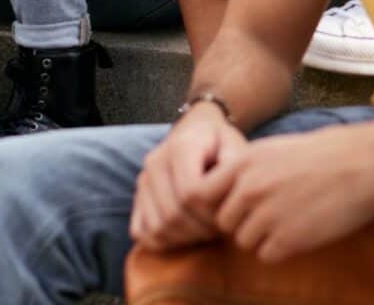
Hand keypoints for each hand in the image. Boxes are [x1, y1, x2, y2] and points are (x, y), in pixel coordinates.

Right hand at [130, 102, 245, 250]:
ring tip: (206, 228)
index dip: (214, 211)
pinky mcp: (138, 196)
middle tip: (221, 225)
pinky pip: (143, 232)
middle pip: (173, 215)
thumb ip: (235, 169)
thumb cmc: (221, 145)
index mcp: (180, 146)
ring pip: (158, 227)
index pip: (192, 194)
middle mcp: (155, 160)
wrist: (198, 132)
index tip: (230, 209)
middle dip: (202, 229)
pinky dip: (164, 242)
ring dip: (186, 238)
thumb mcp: (235, 147)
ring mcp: (143, 179)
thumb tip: (229, 195)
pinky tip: (185, 234)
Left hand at [215, 120, 373, 262]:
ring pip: (243, 240)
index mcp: (242, 163)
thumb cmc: (317, 155)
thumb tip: (222, 192)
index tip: (234, 204)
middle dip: (241, 221)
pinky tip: (296, 233)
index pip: (203, 193)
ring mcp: (267, 215)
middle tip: (265, 216)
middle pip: (224, 221)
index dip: (217, 202)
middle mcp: (248, 188)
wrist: (359, 165)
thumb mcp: (270, 150)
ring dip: (259, 237)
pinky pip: (266, 255)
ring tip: (284, 223)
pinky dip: (278, 250)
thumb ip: (243, 170)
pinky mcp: (288, 240)